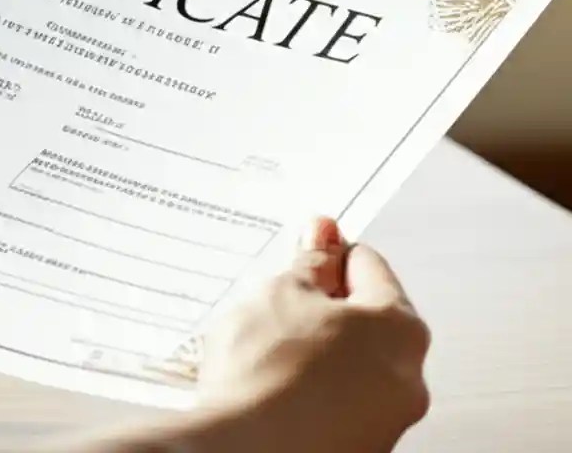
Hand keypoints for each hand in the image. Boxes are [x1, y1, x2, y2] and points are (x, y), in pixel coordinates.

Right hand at [197, 218, 430, 452]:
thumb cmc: (268, 374)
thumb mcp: (284, 293)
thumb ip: (311, 263)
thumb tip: (324, 237)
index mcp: (401, 328)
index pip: (368, 267)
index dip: (329, 253)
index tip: (306, 247)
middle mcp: (407, 379)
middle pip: (364, 322)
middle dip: (320, 308)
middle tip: (275, 304)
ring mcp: (383, 422)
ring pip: (348, 367)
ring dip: (312, 353)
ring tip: (262, 353)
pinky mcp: (354, 448)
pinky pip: (332, 406)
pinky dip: (306, 393)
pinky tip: (267, 390)